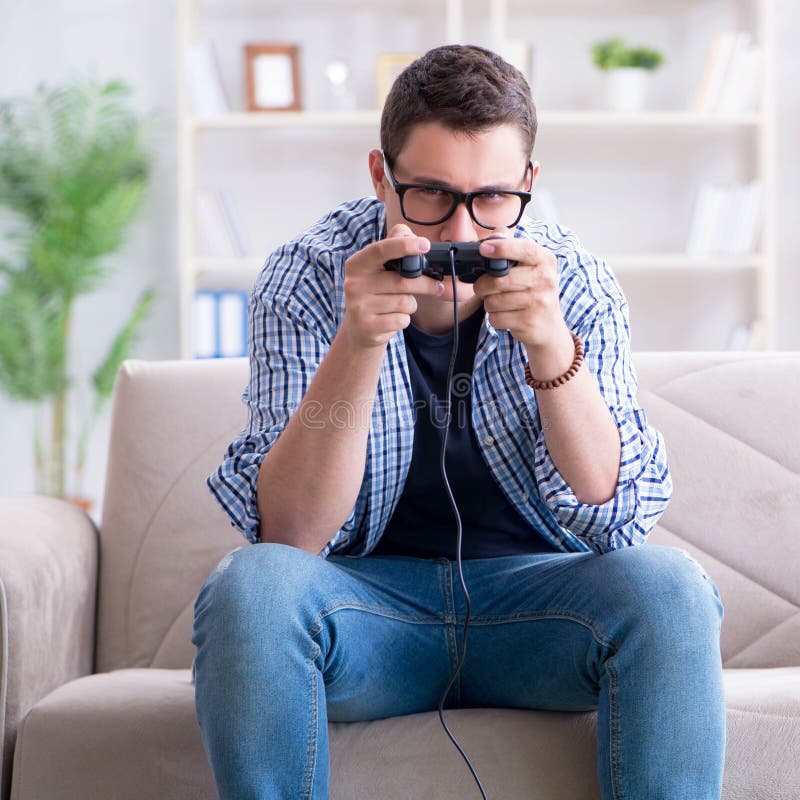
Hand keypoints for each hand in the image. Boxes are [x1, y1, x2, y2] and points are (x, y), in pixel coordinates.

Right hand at [341, 224, 444, 348]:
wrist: (359, 330)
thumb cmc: (375, 294)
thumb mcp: (379, 269)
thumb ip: (395, 249)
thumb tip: (413, 236)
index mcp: (357, 264)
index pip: (381, 250)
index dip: (404, 246)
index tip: (425, 244)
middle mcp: (354, 284)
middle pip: (402, 280)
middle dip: (425, 284)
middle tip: (437, 286)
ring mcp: (359, 307)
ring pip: (404, 302)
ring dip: (410, 304)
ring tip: (399, 306)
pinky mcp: (368, 327)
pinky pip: (402, 320)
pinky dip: (404, 319)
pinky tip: (392, 319)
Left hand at [473, 235, 570, 351]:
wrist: (549, 327)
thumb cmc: (535, 293)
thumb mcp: (531, 267)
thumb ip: (513, 249)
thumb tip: (495, 234)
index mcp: (546, 261)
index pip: (525, 249)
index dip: (502, 248)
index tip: (484, 248)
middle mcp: (546, 280)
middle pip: (499, 280)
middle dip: (482, 285)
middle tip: (482, 287)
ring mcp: (538, 302)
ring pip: (493, 301)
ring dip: (489, 303)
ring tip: (499, 302)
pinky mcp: (529, 322)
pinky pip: (496, 318)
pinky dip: (494, 318)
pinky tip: (506, 315)